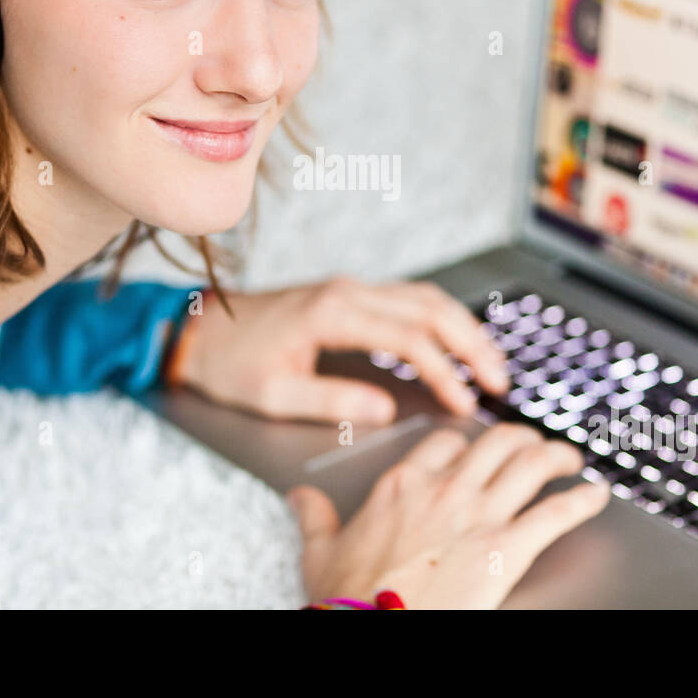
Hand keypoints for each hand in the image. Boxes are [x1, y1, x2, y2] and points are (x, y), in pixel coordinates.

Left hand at [169, 276, 510, 423]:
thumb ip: (332, 400)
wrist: (199, 330)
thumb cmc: (229, 362)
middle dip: (471, 343)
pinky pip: (408, 298)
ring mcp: (350, 288)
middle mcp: (347, 292)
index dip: (443, 371)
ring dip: (462, 327)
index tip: (463, 402)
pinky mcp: (349, 295)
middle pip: (429, 308)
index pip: (408, 338)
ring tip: (489, 363)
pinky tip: (456, 341)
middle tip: (498, 381)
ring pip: (424, 297)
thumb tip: (385, 408)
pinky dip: (440, 318)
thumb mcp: (272, 395)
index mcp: (331, 313)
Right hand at [288, 423, 608, 608]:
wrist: (371, 627)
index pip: (444, 443)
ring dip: (558, 458)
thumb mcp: (320, 552)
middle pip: (497, 443)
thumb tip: (301, 497)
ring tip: (572, 460)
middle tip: (536, 445)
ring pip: (530, 466)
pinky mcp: (506, 548)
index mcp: (403, 486)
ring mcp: (478, 515)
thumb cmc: (348, 599)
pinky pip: (554, 514)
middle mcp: (445, 490)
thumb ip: (315, 517)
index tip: (476, 446)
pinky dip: (582, 502)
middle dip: (523, 440)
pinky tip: (596, 497)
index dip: (467, 442)